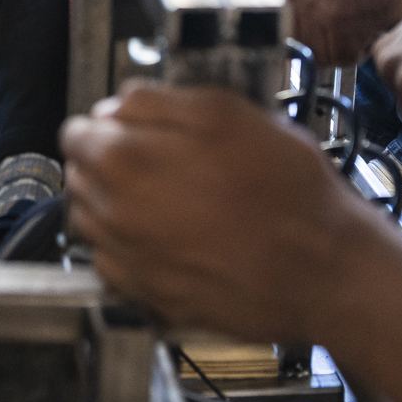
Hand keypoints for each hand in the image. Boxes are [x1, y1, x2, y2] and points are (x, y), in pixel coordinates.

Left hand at [63, 84, 399, 344]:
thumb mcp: (229, 113)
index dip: (104, 125)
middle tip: (154, 161)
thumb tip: (120, 102)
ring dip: (113, 207)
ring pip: (91, 223)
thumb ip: (159, 101)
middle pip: (79, 177)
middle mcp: (114, 215)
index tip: (126, 128)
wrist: (325, 271)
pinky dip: (128, 252)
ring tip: (162, 201)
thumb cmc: (289, 193)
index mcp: (126, 161)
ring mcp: (129, 262)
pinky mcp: (150, 299)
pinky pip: (113, 268)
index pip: (75, 132)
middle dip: (107, 163)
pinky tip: (166, 240)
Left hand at [268, 0, 401, 65]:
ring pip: (314, 53)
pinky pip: (338, 58)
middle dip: (312, 42)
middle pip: (288, 40)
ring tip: (354, 21)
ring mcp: (312, 8)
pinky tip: (365, 27)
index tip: (291, 38)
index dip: (283, 33)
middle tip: (337, 26)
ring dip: (335, 48)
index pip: (263, 20)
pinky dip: (355, 51)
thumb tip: (274, 16)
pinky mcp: (335, 27)